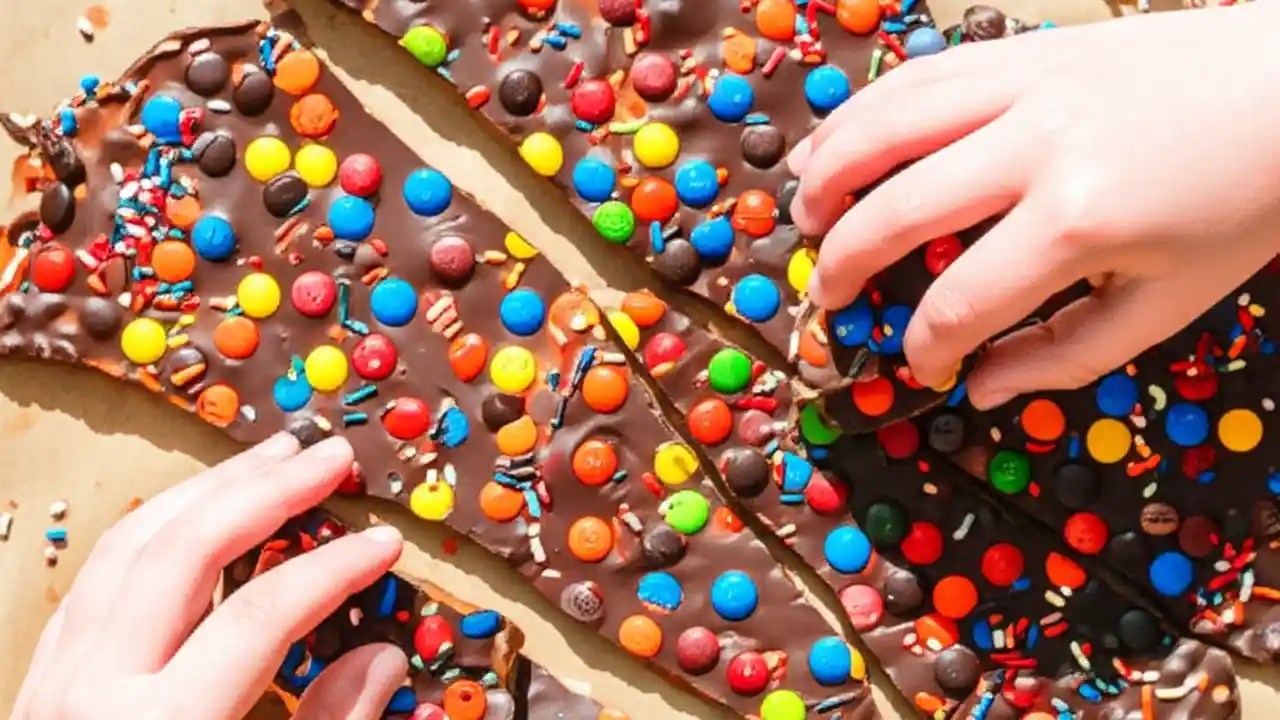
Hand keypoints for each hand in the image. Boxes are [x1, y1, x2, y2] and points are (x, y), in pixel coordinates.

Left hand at [12, 434, 406, 719]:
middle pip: (184, 553)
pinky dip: (156, 527)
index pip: (257, 618)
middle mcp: (95, 689)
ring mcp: (58, 677)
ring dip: (208, 489)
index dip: (330, 572)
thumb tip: (378, 656)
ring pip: (128, 545)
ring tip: (271, 457)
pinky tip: (197, 510)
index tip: (383, 545)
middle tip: (329, 457)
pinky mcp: (44, 676)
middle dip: (265, 492)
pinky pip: (99, 574)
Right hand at [789, 3, 1279, 408]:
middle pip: (898, 212)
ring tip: (801, 216)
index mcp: (1078, 223)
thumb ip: (1069, 354)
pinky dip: (864, 111)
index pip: (961, 301)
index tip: (921, 366)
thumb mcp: (1170, 300)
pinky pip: (920, 77)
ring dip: (830, 176)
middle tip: (826, 300)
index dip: (925, 347)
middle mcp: (1036, 147)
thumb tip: (986, 388)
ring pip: (889, 128)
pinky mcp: (1024, 50)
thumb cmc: (1239, 203)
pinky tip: (835, 141)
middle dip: (843, 266)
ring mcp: (1025, 86)